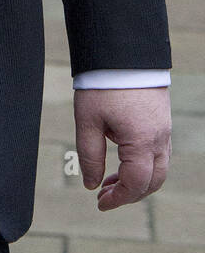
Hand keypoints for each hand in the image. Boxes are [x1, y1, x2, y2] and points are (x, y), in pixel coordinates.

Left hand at [74, 87, 170, 210]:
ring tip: (109, 180)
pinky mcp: (162, 119)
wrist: (123, 50)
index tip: (100, 203)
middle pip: (154, 181)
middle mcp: (159, 138)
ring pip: (159, 167)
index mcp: (142, 141)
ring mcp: (165, 128)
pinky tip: (122, 159)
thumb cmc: (103, 83)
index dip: (119, 198)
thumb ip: (90, 155)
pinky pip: (160, 151)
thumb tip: (91, 185)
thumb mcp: (88, 121)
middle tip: (104, 195)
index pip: (136, 183)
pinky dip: (144, 163)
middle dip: (130, 193)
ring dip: (138, 179)